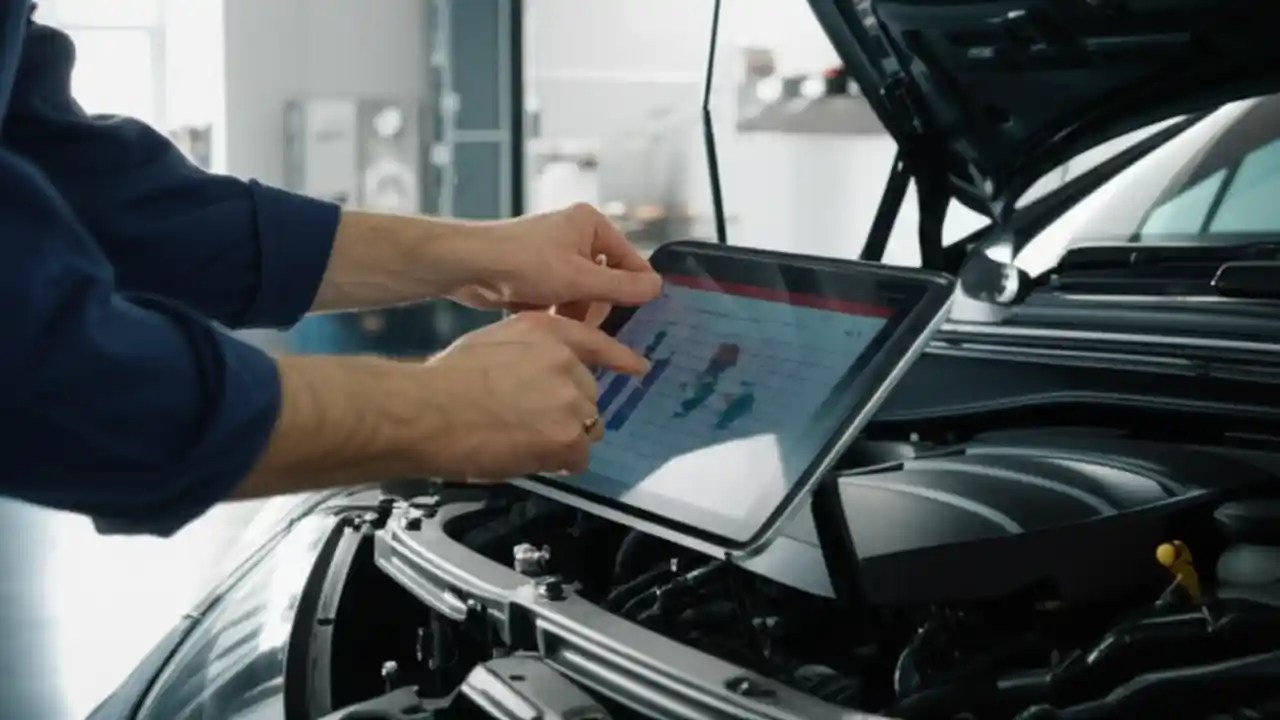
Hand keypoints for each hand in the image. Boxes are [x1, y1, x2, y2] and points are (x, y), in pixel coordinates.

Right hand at [414, 312, 648, 480]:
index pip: (596, 342)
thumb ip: (526, 353)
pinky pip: (578, 457)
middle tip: (530, 422)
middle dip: (568, 411)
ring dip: (565, 437)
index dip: (620, 358)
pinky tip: (531, 458)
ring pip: (587, 427)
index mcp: (547, 332)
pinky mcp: (568, 438)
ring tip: (526, 442)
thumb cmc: (446, 379)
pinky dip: (559, 462)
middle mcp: (568, 362)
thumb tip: (534, 376)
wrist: (428, 411)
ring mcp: (572, 401)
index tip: (640, 368)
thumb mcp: (493, 342)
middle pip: (589, 395)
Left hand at [450, 203, 662, 323]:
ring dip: (574, 311)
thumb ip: (623, 287)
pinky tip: (545, 319)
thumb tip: (659, 288)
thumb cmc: (525, 264)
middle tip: (583, 320)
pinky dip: (556, 311)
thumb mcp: (580, 279)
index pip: (631, 261)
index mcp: (592, 225)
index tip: (632, 318)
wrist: (469, 266)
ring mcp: (556, 254)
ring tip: (558, 319)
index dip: (633, 291)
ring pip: (583, 293)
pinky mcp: (538, 273)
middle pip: (607, 281)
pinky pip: (561, 297)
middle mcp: (577, 235)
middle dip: (595, 305)